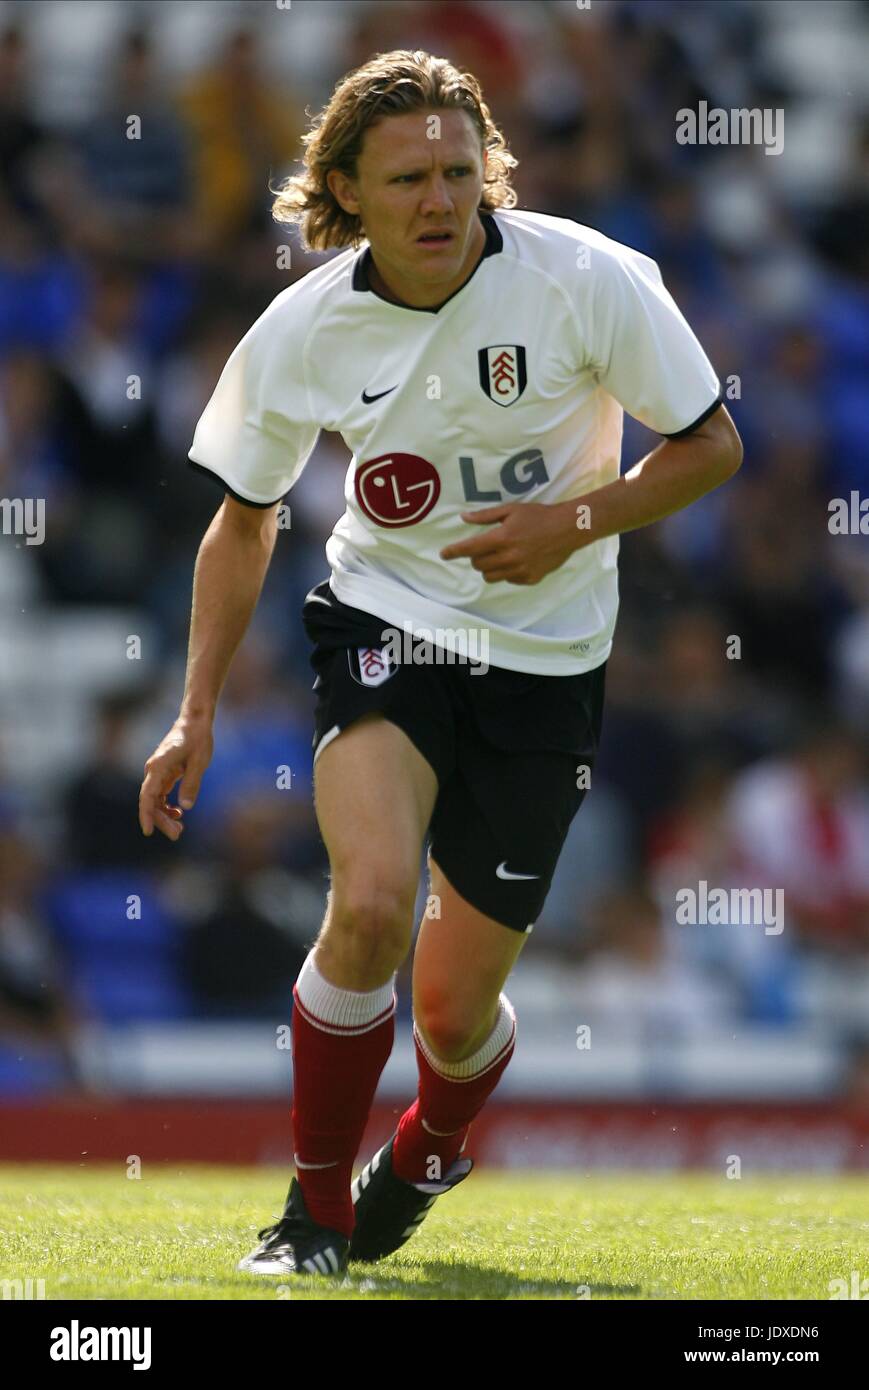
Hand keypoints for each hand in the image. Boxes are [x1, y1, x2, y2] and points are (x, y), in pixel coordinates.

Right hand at [138, 716, 213, 839]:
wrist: (195, 721)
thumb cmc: (198, 738)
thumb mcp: (199, 762)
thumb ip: (191, 784)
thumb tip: (185, 807)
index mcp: (159, 766)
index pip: (147, 795)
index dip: (146, 815)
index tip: (148, 831)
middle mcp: (153, 769)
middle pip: (151, 801)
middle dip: (161, 820)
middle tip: (177, 835)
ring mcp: (157, 771)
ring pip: (155, 799)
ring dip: (164, 815)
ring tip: (179, 829)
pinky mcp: (163, 772)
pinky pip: (160, 794)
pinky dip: (167, 805)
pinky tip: (178, 813)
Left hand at [439, 502, 578, 584]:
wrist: (568, 529)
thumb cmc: (539, 515)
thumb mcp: (511, 510)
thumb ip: (486, 516)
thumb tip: (463, 517)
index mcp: (502, 538)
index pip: (470, 548)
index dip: (454, 552)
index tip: (444, 554)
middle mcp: (509, 556)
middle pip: (478, 565)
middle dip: (476, 557)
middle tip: (484, 548)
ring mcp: (520, 570)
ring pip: (490, 577)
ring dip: (488, 567)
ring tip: (499, 556)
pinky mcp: (529, 578)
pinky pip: (508, 580)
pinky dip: (507, 572)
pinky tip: (517, 560)